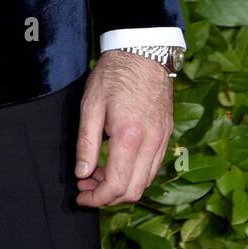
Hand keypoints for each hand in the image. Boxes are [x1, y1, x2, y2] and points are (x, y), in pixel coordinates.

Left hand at [73, 50, 173, 207]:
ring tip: (98, 173)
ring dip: (121, 186)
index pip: (116, 185)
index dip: (96, 198)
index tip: (80, 195)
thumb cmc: (114, 73)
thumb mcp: (90, 104)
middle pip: (133, 191)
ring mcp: (163, 139)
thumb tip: (82, 173)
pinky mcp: (167, 134)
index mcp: (129, 136)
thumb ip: (86, 143)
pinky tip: (116, 162)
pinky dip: (135, 173)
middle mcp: (151, 143)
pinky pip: (153, 166)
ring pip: (145, 181)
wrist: (143, 50)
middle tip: (86, 185)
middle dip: (108, 197)